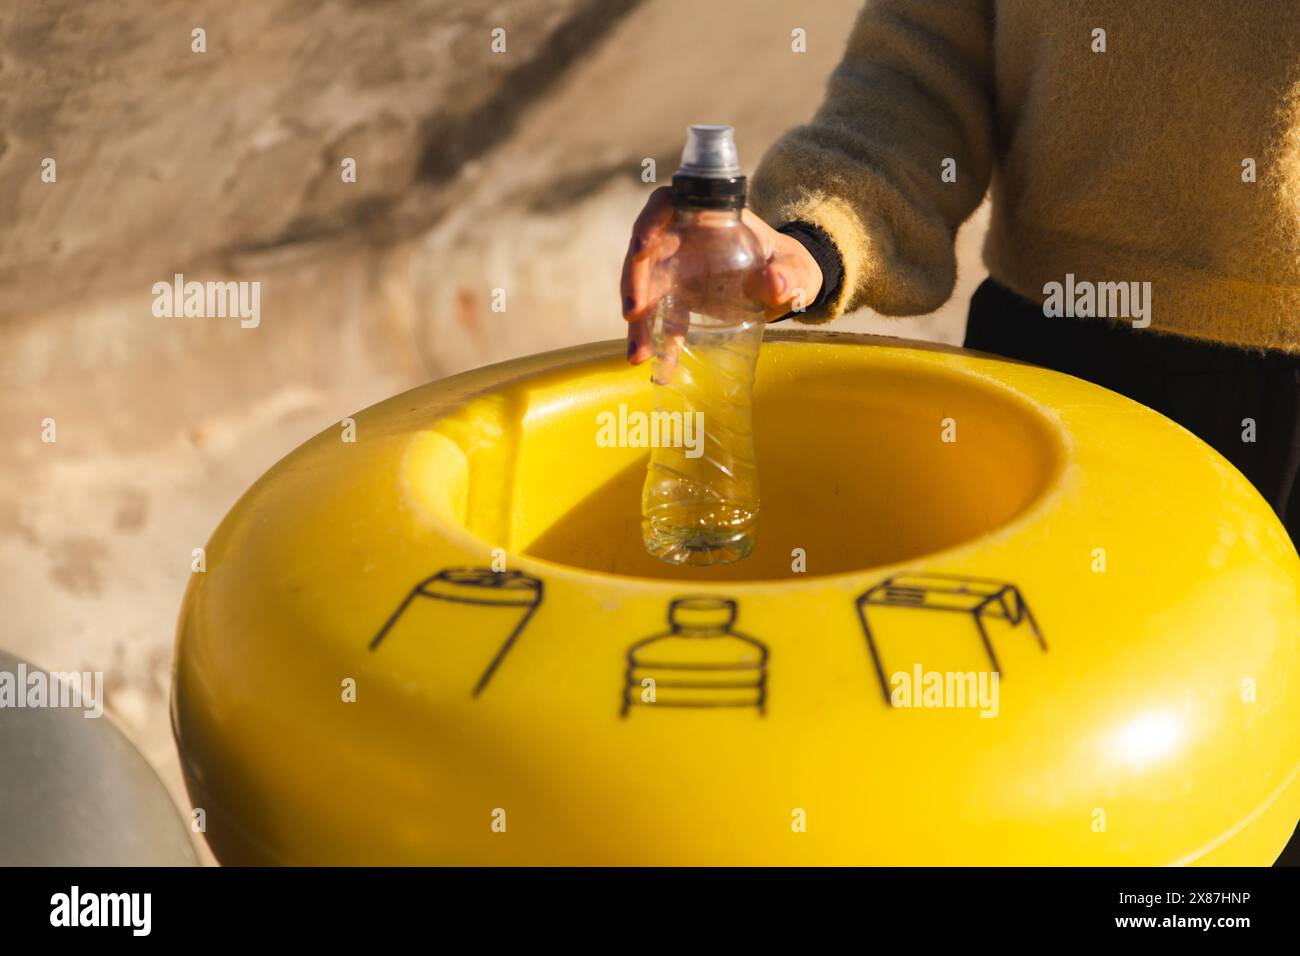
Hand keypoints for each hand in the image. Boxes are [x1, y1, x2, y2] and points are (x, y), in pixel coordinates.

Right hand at [620, 186, 824, 363]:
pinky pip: (662, 317)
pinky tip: (660, 366)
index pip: (668, 205)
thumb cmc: (788, 265)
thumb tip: (774, 284)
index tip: (641, 247)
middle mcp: (685, 239)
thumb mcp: (795, 269)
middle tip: (633, 314)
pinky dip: (659, 340)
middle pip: (646, 253)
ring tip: (638, 355)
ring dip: (640, 322)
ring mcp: (679, 269)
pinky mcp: (680, 297)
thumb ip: (789, 274)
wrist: (787, 286)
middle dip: (635, 282)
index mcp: (709, 219)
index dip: (649, 222)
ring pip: (647, 289)